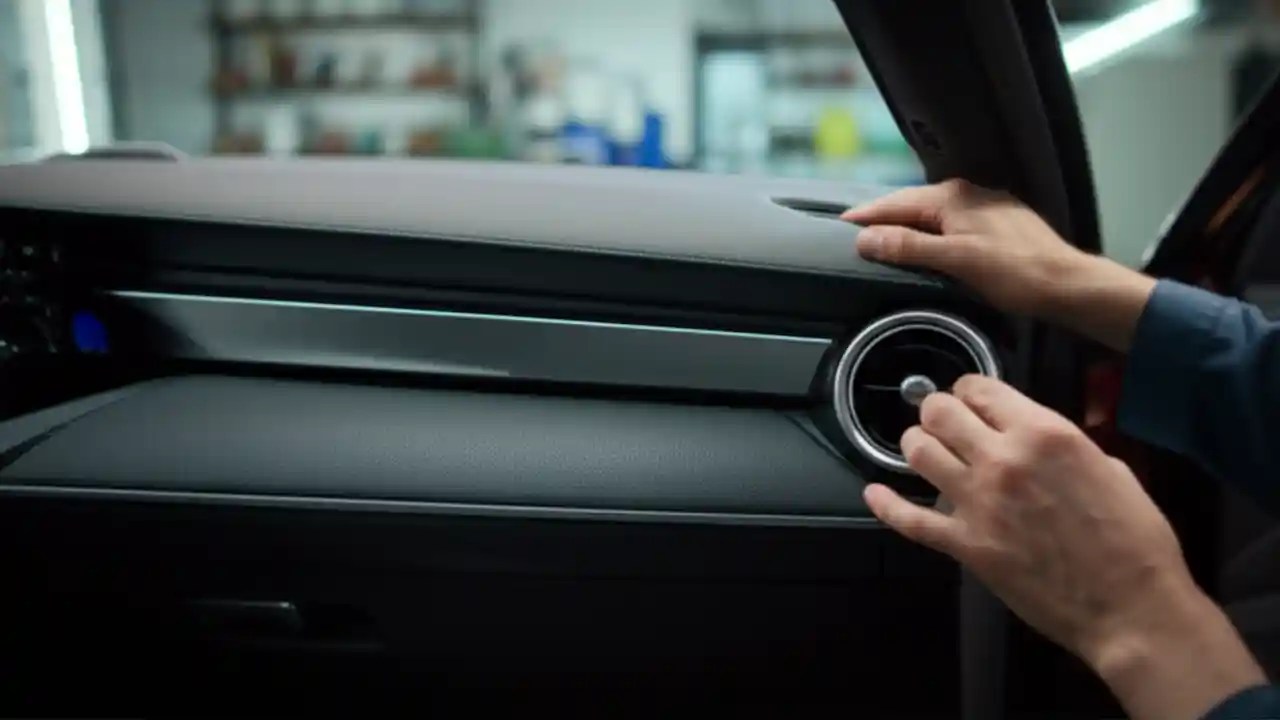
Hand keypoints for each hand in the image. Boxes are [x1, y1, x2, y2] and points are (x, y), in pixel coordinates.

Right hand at [843, 179, 1156, 350]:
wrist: (1067, 284)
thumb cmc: (1014, 272)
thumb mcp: (955, 260)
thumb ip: (908, 247)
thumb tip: (867, 238)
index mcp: (953, 197)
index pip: (896, 202)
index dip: (867, 214)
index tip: (841, 223)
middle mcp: (968, 194)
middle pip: (913, 204)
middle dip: (884, 216)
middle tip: (856, 231)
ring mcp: (985, 207)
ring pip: (933, 214)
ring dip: (907, 225)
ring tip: (884, 238)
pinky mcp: (997, 224)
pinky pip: (950, 223)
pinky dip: (930, 232)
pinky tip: (926, 246)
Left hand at [866, 374, 1263, 719]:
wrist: (1132, 607)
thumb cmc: (1135, 540)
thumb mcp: (1111, 468)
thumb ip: (1064, 445)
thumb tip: (1036, 440)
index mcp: (1043, 433)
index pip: (981, 389)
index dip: (970, 391)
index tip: (969, 400)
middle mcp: (1003, 459)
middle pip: (940, 413)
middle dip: (938, 412)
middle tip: (943, 422)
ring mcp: (978, 502)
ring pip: (918, 452)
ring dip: (916, 446)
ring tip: (923, 450)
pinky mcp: (965, 545)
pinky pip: (908, 520)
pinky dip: (885, 505)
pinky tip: (874, 495)